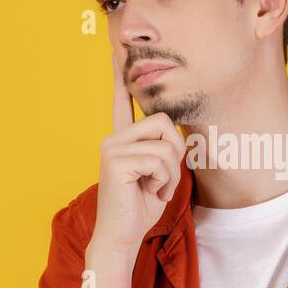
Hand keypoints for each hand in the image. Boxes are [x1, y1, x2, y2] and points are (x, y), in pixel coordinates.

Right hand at [90, 52, 186, 257]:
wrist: (122, 237)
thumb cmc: (141, 208)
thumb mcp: (159, 173)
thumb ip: (163, 150)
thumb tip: (174, 132)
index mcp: (122, 139)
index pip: (123, 102)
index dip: (120, 76)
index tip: (116, 50)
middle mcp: (113, 139)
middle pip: (164, 123)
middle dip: (175, 153)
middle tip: (161, 179)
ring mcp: (112, 149)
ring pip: (165, 145)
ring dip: (170, 174)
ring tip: (154, 189)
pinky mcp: (115, 162)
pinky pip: (158, 161)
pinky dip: (163, 181)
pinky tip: (148, 193)